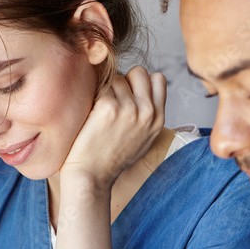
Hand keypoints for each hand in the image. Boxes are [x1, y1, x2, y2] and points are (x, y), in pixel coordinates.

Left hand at [60, 66, 166, 189]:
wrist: (91, 177)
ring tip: (100, 113)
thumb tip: (142, 89)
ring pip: (117, 78)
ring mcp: (129, 109)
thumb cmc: (112, 158)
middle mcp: (147, 113)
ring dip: (107, 89)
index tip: (129, 94)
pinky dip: (94, 96)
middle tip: (113, 99)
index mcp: (158, 120)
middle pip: (139, 71)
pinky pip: (101, 86)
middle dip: (125, 80)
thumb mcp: (142, 139)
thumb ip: (148, 115)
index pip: (158, 78)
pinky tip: (91, 115)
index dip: (141, 82)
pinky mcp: (108, 107)